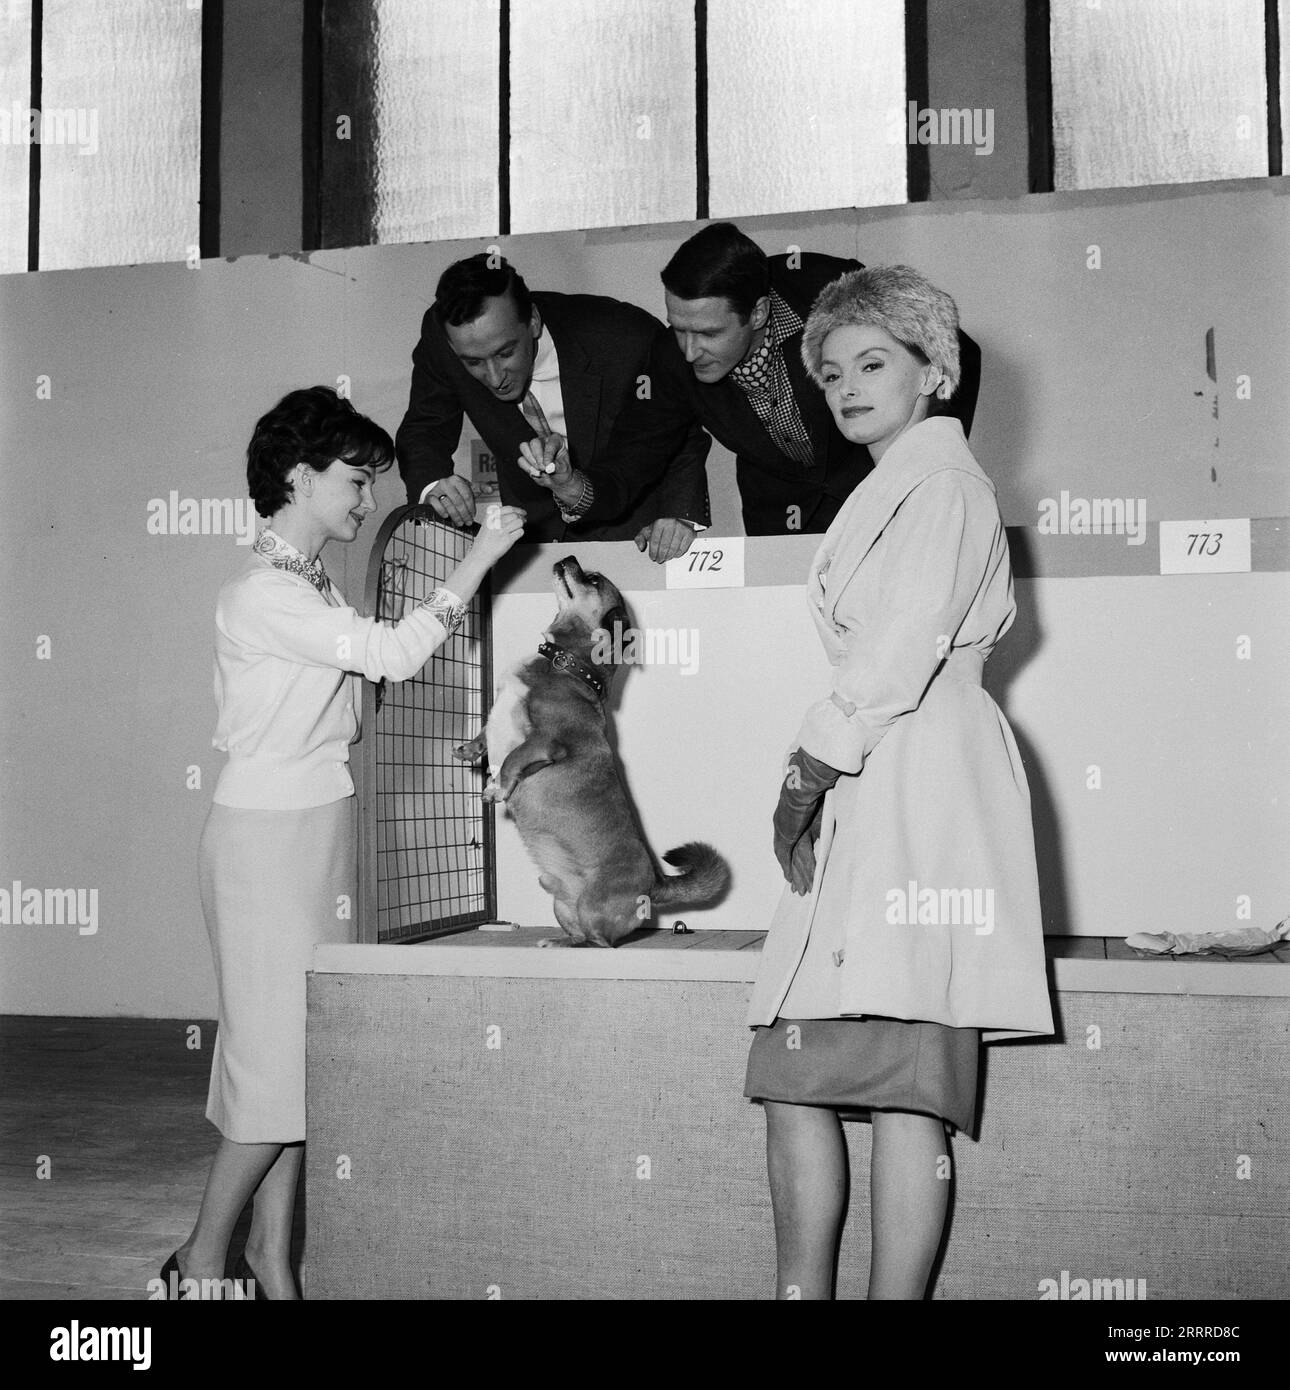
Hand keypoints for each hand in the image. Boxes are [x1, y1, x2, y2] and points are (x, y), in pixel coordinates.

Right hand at [422, 475, 477, 527]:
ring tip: (459, 522)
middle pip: (458, 501)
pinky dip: (441, 511)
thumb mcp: (469, 487)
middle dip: (464, 514)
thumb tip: (491, 489)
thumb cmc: (456, 490)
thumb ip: (481, 487)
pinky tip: (446, 516)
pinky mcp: (430, 496)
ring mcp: (437, 489)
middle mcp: (447, 483)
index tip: (473, 515)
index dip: (471, 507)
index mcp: (457, 480)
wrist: (439, 490)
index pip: (467, 495)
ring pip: (448, 504)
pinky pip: (436, 504)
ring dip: (455, 516)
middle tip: (468, 522)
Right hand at [468, 504, 526, 563]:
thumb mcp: (487, 523)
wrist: (482, 553)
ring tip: (519, 527)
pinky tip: (515, 535)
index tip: (521, 512)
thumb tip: (514, 513)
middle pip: (515, 515)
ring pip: (519, 522)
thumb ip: (498, 516)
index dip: (517, 510)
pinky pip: (520, 532)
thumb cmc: (485, 540)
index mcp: (490, 516)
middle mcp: (496, 522)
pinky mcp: (508, 539)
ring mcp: (502, 530)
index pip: (508, 508)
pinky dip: (520, 533)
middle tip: (523, 520)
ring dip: (521, 525)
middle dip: (521, 517)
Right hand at [517, 433, 573, 492]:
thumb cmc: (562, 472)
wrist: (558, 481)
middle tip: (543, 468)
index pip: (550, 443)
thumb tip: (547, 466)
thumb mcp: (563, 469)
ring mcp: (533, 448)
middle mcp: (543, 441)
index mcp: (556, 440)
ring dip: (531, 461)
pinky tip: (536, 472)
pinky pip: (521, 460)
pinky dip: (527, 468)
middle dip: (537, 457)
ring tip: (540, 470)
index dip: (547, 454)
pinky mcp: (526, 457)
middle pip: (534, 442)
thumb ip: (556, 466)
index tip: (548, 465)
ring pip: (524, 447)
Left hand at [634, 517, 696, 563]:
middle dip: (660, 556)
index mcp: (659, 523)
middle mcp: (671, 524)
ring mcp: (681, 528)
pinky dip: (677, 554)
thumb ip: (640, 538)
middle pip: (664, 547)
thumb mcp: (649, 529)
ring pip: (673, 549)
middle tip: (659, 560)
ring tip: (665, 558)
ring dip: (668, 556)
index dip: (653, 552)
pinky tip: (673, 554)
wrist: (679, 517)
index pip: (654, 542)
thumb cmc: (662, 526)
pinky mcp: (689, 533)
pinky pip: (682, 549)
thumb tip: (641, 548)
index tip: (653, 557)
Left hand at [772, 749, 840, 894]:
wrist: (806, 781)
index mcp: (792, 815)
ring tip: (802, 890)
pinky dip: (791, 868)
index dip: (796, 859)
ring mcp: (784, 829)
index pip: (794, 842)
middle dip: (796, 872)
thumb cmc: (818, 786)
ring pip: (792, 858)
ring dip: (798, 874)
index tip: (798, 872)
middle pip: (791, 854)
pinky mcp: (786, 833)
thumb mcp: (824, 805)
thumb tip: (833, 833)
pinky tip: (792, 880)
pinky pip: (790, 856)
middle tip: (799, 889)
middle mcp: (785, 824)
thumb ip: (825, 822)